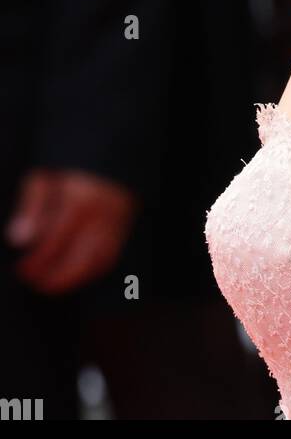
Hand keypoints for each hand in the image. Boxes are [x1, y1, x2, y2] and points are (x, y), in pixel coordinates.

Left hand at [4, 167, 138, 295]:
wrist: (105, 155)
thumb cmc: (68, 167)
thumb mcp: (42, 178)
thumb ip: (31, 208)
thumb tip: (19, 239)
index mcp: (81, 200)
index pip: (57, 242)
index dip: (37, 260)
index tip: (22, 269)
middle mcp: (102, 214)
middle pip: (79, 259)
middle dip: (54, 277)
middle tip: (34, 282)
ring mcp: (116, 222)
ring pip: (97, 262)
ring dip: (72, 279)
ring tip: (49, 283)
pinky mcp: (123, 227)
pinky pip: (109, 257)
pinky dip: (90, 271)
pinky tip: (71, 274)